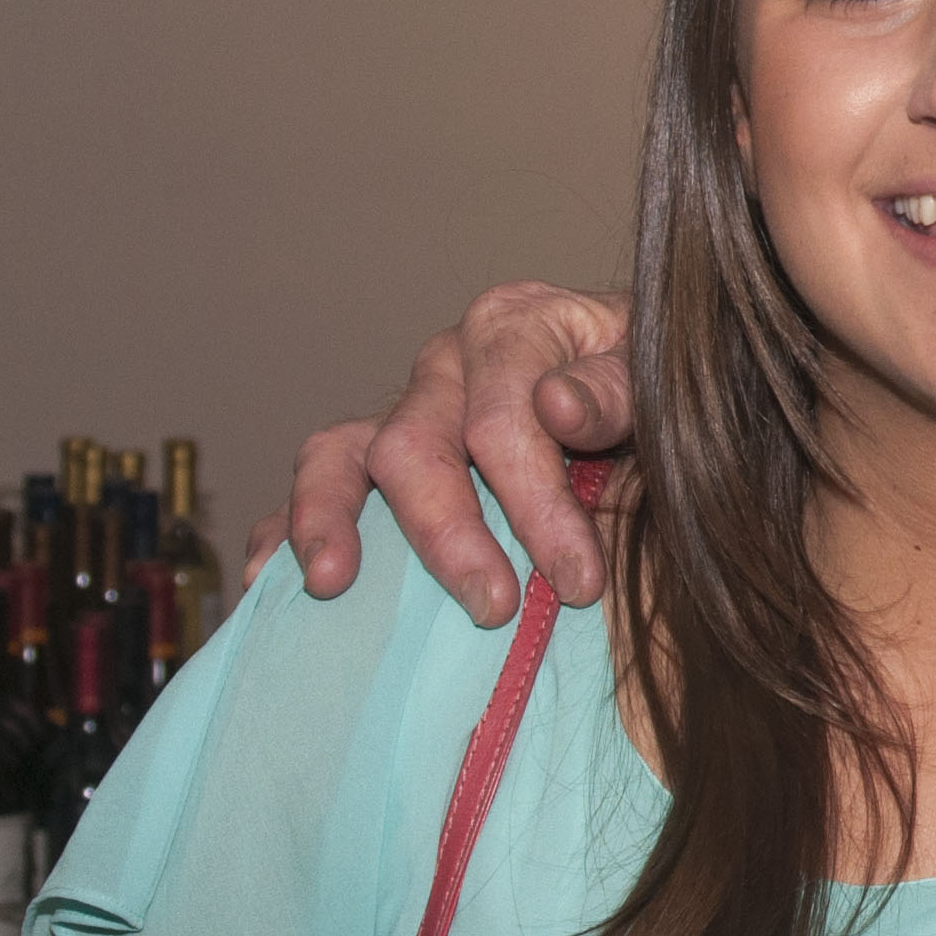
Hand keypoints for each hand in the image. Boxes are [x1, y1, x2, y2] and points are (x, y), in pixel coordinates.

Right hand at [240, 283, 636, 624]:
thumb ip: (619, 393)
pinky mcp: (375, 465)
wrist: (652, 415)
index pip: (502, 421)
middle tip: (494, 608)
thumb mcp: (664, 387)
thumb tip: (554, 405)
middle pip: (415, 447)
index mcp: (516, 328)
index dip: (537, 505)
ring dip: (332, 522)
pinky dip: (285, 531)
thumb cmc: (658, 399)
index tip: (578, 581)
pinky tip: (271, 578)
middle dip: (451, 535)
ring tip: (334, 582)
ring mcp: (404, 413)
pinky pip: (316, 490)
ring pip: (339, 455)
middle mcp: (447, 365)